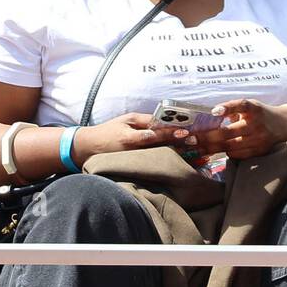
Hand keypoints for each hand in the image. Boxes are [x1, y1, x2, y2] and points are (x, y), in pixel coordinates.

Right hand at [71, 113, 192, 166]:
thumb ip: (144, 120)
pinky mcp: (136, 167)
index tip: (185, 133)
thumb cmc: (109, 131)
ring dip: (179, 157)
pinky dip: (171, 163)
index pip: (154, 135)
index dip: (170, 134)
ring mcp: (136, 162)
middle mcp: (135, 152)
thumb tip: (163, 119)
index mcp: (131, 138)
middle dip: (180, 147)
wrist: (88, 149)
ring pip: (161, 159)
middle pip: (162, 149)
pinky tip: (185, 164)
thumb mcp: (125, 120)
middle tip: (197, 144)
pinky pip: (156, 165)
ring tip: (198, 156)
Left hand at [192, 98, 286, 159]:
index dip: (228, 108)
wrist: (285, 126)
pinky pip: (238, 155)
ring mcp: (259, 140)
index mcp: (254, 109)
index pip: (241, 105)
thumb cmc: (261, 114)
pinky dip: (225, 152)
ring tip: (195, 149)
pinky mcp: (260, 152)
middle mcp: (257, 125)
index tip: (215, 111)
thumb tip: (208, 118)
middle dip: (206, 137)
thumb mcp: (250, 107)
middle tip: (190, 140)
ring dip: (211, 148)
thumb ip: (233, 111)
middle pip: (228, 133)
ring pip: (230, 147)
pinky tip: (214, 151)